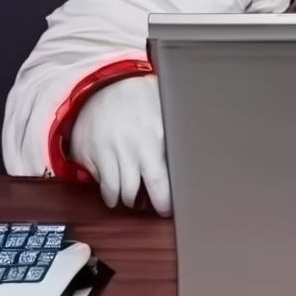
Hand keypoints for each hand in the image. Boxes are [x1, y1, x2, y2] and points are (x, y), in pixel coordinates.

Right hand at [69, 76, 171, 215]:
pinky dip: (106, 190)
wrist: (101, 86)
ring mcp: (106, 153)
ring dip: (123, 199)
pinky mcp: (88, 155)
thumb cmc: (139, 98)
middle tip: (152, 207)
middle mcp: (128, 149)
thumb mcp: (163, 107)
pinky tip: (114, 189)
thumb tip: (207, 132)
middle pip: (133, 192)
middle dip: (143, 205)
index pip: (159, 180)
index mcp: (153, 138)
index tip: (168, 209)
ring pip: (115, 192)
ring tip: (131, 198)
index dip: (164, 201)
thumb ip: (179, 126)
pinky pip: (98, 183)